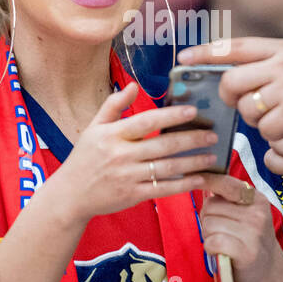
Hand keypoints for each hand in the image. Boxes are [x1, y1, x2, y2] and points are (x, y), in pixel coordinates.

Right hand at [52, 83, 215, 226]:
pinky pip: (163, 189)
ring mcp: (127, 177)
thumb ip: (113, 105)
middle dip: (191, 139)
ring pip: (167, 168)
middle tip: (212, 134)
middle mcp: (120, 155)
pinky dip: (183, 185)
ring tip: (212, 156)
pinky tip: (199, 179)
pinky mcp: (132, 195)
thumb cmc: (84, 159)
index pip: (146, 121)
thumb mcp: (93, 128)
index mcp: (111, 135)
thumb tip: (133, 86)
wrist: (70, 195)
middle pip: (162, 145)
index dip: (171, 115)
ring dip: (193, 162)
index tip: (193, 110)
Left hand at [176, 38, 282, 141]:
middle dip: (228, 99)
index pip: (234, 46)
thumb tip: (255, 68)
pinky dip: (275, 135)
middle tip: (241, 106)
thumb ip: (281, 60)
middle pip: (230, 82)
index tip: (185, 59)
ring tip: (277, 118)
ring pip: (247, 108)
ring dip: (256, 120)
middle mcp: (281, 63)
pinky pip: (268, 129)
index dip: (205, 53)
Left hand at [198, 174, 282, 281]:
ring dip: (208, 235)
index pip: (225, 182)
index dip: (207, 180)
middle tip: (221, 231)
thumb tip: (199, 179)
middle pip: (210, 205)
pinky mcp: (246, 252)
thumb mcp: (246, 214)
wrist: (268, 272)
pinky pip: (213, 241)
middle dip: (208, 219)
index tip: (195, 178)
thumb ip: (228, 198)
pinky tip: (220, 252)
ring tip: (223, 243)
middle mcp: (257, 213)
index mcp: (256, 198)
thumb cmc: (249, 240)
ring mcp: (254, 232)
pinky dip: (210, 248)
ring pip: (209, 223)